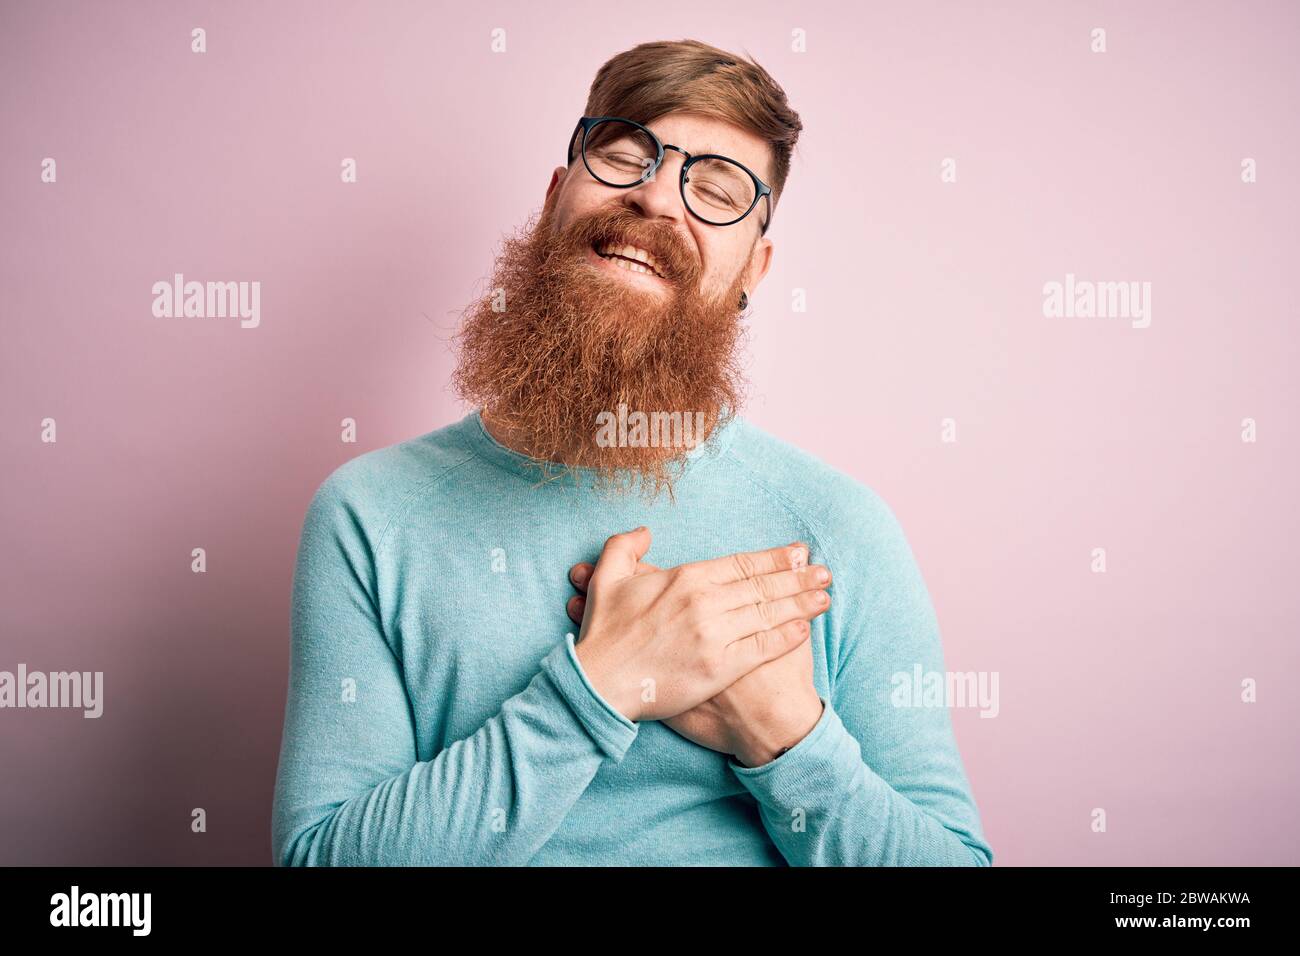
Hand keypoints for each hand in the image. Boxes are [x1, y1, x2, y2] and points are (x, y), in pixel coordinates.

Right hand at [569, 527, 828, 723]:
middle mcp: (706, 602)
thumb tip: (645, 531)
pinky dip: (786, 637)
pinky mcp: (719, 667)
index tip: (798, 553)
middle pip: (763, 585)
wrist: (599, 683)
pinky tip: (805, 629)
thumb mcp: (606, 577)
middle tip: (824, 572)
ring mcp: (715, 635)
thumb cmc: (603, 634)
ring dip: (801, 603)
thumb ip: (625, 545)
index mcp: (685, 578)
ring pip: (769, 614)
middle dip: (798, 577)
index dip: (774, 558)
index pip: (742, 563)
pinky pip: (762, 648)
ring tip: (825, 597)